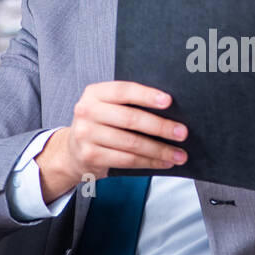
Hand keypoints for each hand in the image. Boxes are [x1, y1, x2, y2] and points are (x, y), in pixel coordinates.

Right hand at [36, 81, 187, 202]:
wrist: (72, 151)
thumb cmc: (100, 125)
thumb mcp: (107, 107)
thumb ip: (129, 104)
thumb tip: (170, 111)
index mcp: (95, 93)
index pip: (123, 91)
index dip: (147, 96)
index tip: (169, 101)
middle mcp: (87, 111)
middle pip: (131, 119)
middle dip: (161, 127)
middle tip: (182, 132)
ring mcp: (86, 135)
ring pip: (132, 143)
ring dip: (160, 150)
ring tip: (179, 154)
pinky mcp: (91, 156)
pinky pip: (127, 160)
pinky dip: (149, 162)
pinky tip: (163, 162)